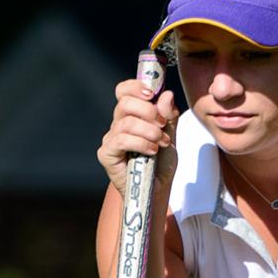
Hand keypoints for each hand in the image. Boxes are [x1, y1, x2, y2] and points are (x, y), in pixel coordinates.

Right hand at [96, 75, 178, 204]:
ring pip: (126, 122)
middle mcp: (118, 124)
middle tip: (162, 125)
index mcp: (132, 115)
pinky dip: (140, 143)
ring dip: (149, 131)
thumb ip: (169, 116)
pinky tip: (151, 151)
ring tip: (160, 142)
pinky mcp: (107, 154)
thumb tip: (166, 94)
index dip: (136, 87)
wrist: (158, 189)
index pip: (124, 91)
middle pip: (125, 103)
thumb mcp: (170, 135)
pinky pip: (121, 140)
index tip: (152, 94)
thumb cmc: (161, 164)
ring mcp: (110, 139)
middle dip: (149, 111)